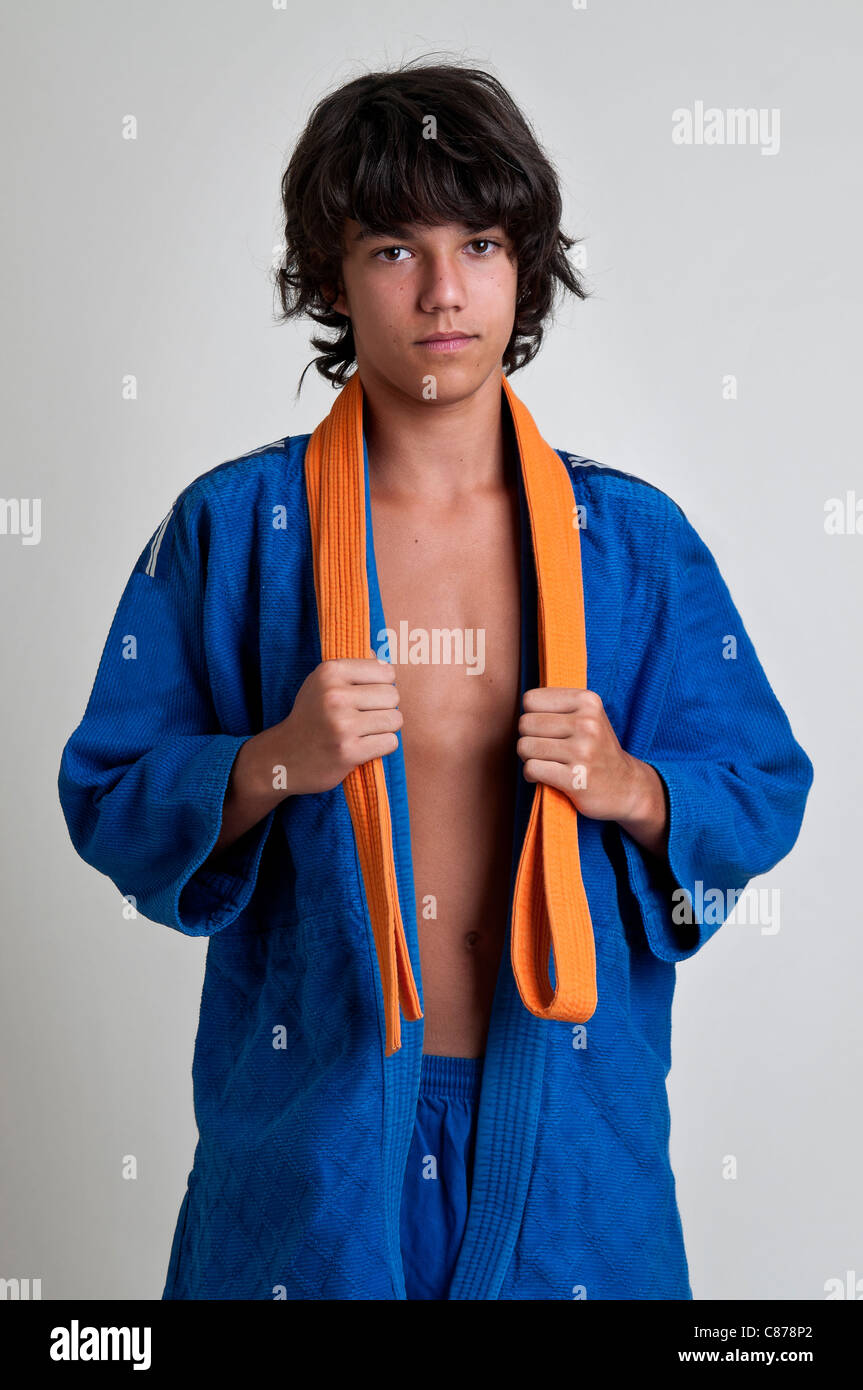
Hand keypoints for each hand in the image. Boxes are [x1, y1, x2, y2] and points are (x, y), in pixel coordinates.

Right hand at [275, 652, 402, 795]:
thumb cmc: (311, 716)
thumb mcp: (321, 683)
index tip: (366, 696)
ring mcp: (342, 725)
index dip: (382, 685)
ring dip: (385, 728)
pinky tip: (363, 746)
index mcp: (330, 672)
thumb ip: (352, 668)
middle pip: (392, 695)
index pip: (386, 672)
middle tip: (365, 717)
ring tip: (365, 731)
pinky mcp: (348, 751)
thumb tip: (381, 656)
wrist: (284, 756)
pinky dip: (382, 746)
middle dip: (384, 708)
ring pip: (395, 719)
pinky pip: (390, 742)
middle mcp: (335, 695)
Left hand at [516, 686, 667, 855]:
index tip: (547, 729)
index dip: (532, 716)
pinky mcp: (575, 778)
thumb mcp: (588, 716)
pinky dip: (531, 775)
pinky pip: (531, 769)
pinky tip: (545, 777)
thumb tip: (521, 703)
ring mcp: (582, 751)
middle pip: (525, 723)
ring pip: (525, 746)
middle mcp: (587, 723)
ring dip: (529, 758)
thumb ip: (557, 705)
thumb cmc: (597, 749)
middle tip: (545, 749)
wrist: (626, 787)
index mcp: (588, 701)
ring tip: (546, 762)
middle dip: (528, 738)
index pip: (531, 700)